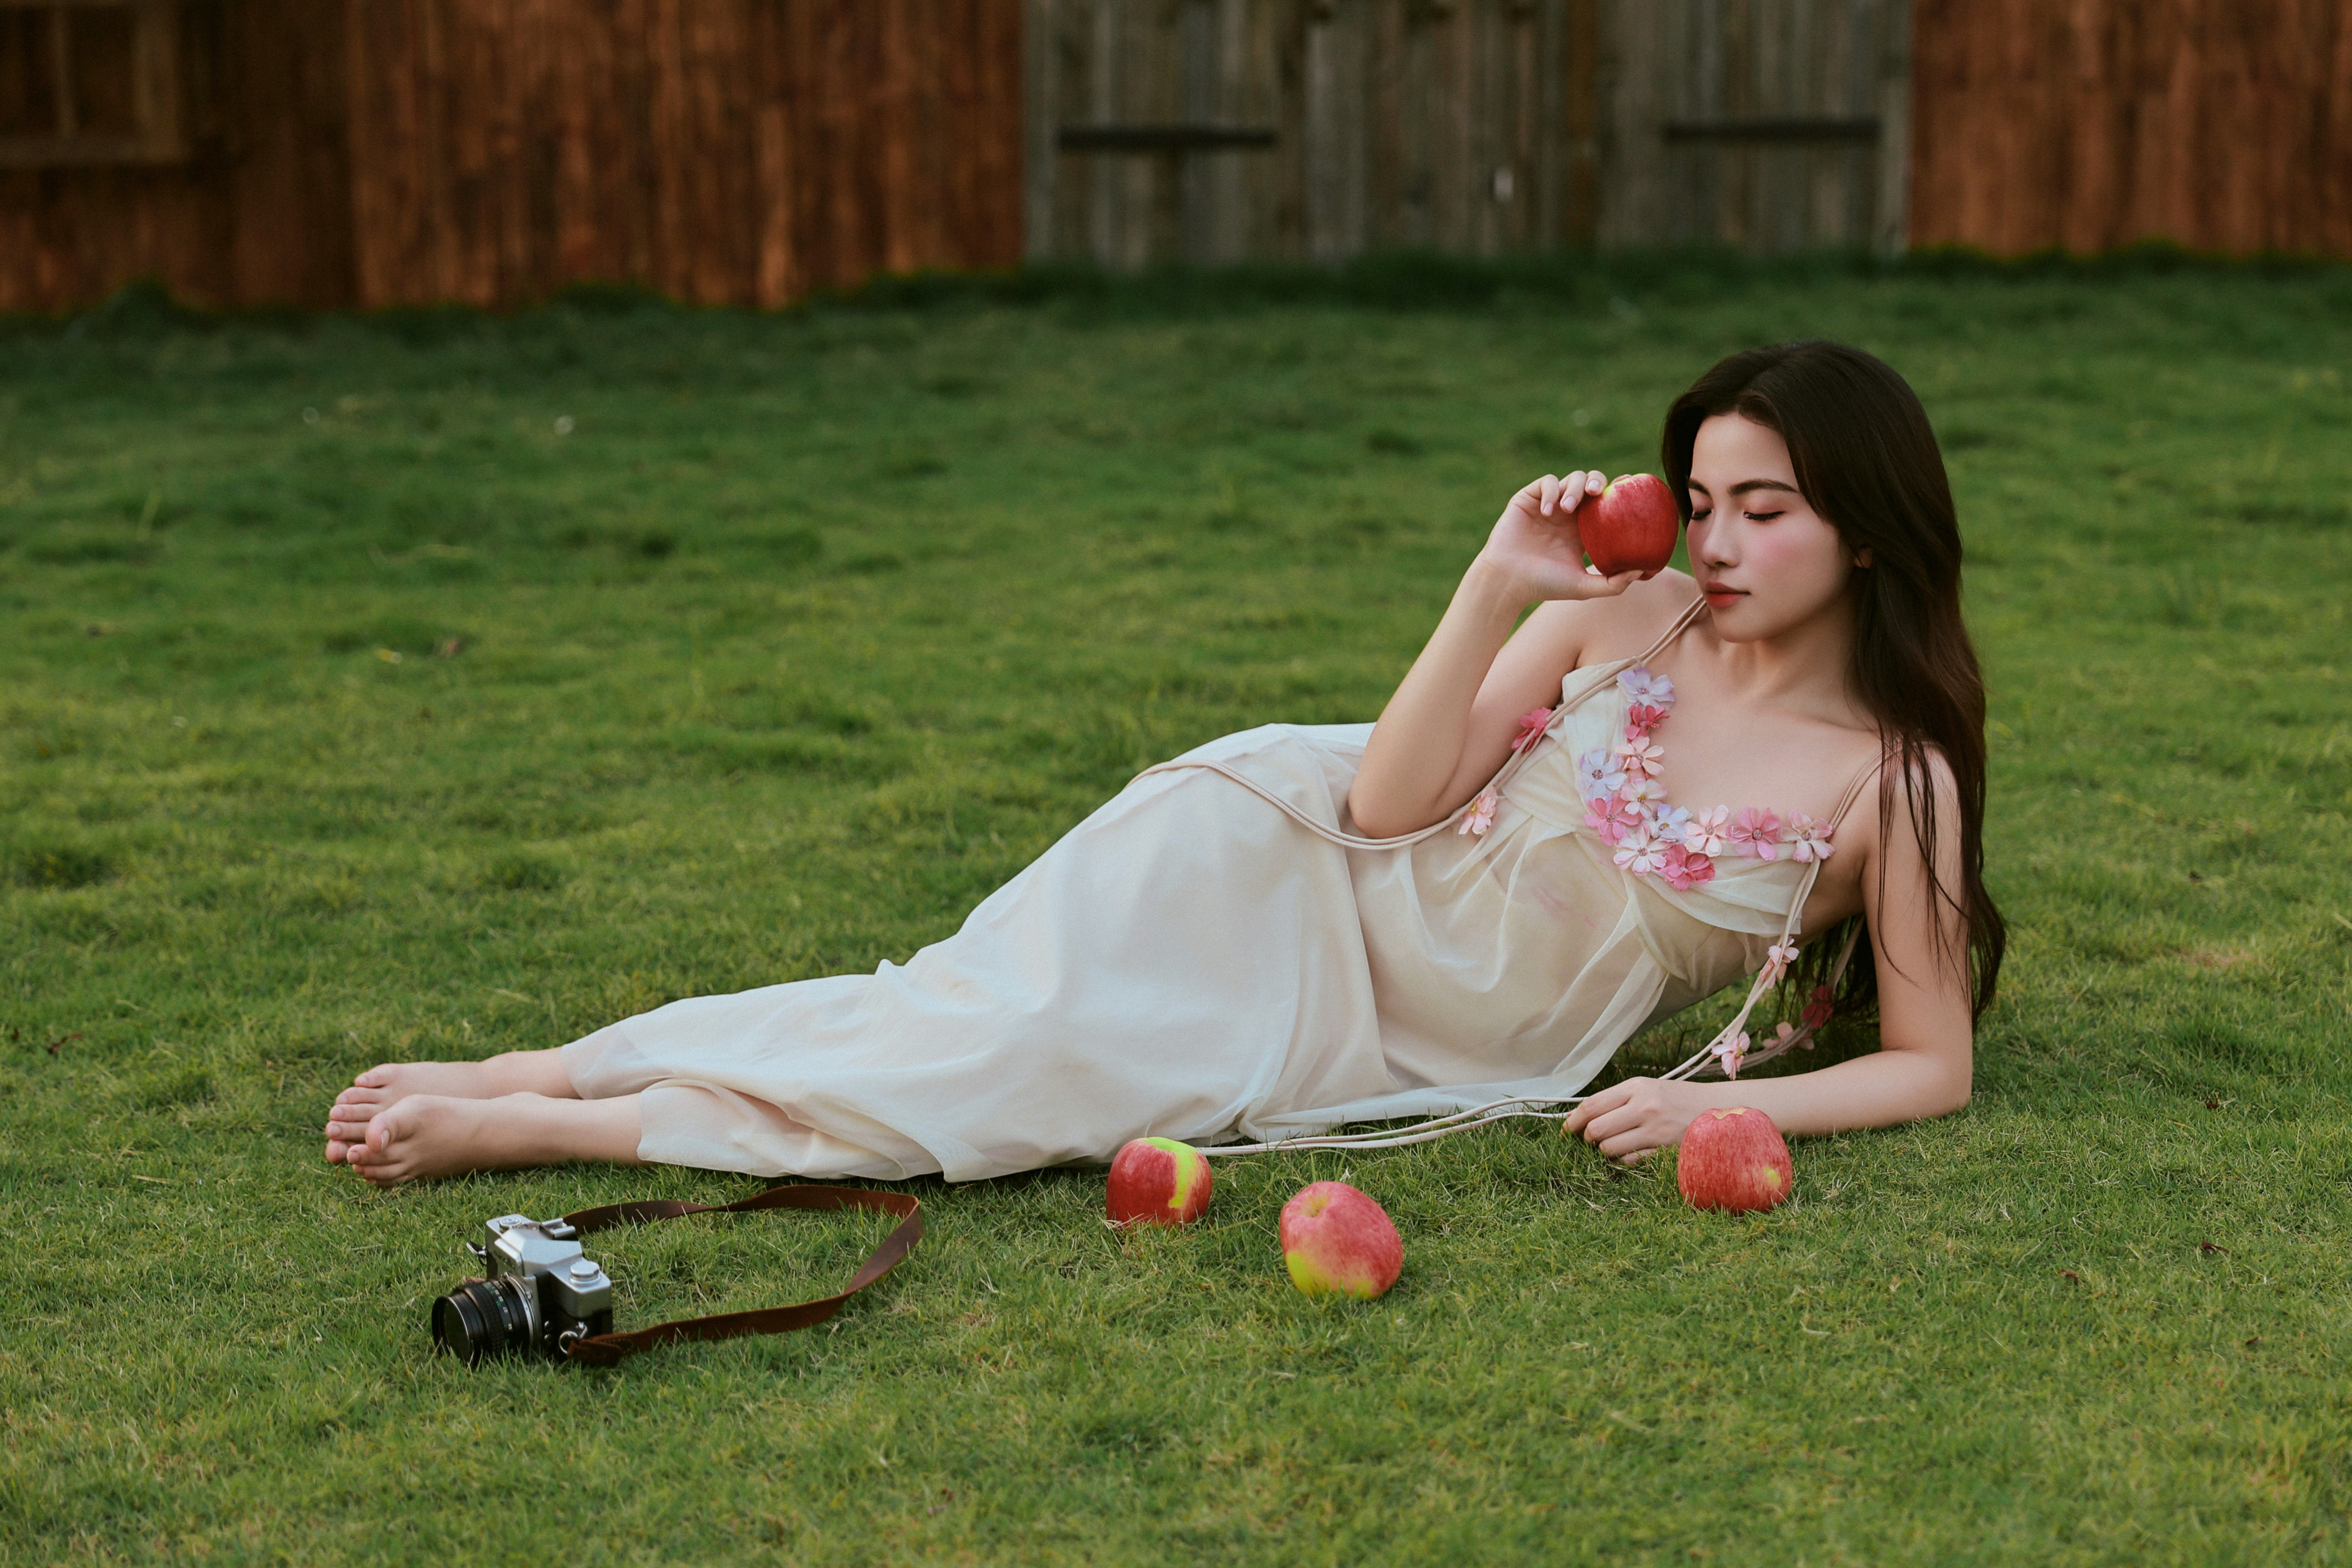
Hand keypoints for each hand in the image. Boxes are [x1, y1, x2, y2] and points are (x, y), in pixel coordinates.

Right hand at [1476, 470, 1640, 603]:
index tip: (1632, 484)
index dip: (1619, 491)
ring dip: (1574, 489)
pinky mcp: (1529, 499)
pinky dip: (1552, 491)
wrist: (1509, 581)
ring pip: (1571, 479)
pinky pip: (1547, 482)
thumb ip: (1612, 583)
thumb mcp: (1583, 587)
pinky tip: (1549, 511)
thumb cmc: (1544, 586)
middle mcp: (1567, 514)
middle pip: (1591, 483)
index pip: (1605, 503)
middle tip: (1598, 492)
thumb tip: (1643, 571)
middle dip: (1598, 481)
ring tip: (1566, 510)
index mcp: (1582, 530)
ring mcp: (1548, 504)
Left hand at [1564, 1075, 1705, 1162]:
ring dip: (1605, 1152)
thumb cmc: (1680, 1100)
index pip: (1591, 1105)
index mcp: (1637, 1087)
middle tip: (1591, 1141)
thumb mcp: (1650, 1089)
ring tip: (1614, 1147)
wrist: (1723, 1108)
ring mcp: (1655, 1130)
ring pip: (1609, 1148)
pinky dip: (1626, 1161)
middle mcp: (1644, 1106)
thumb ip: (1619, 1100)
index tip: (1567, 1131)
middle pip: (1596, 1129)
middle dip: (1588, 1139)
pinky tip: (1633, 1154)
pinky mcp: (1665, 1150)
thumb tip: (1584, 1116)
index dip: (1573, 1121)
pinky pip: (1630, 1161)